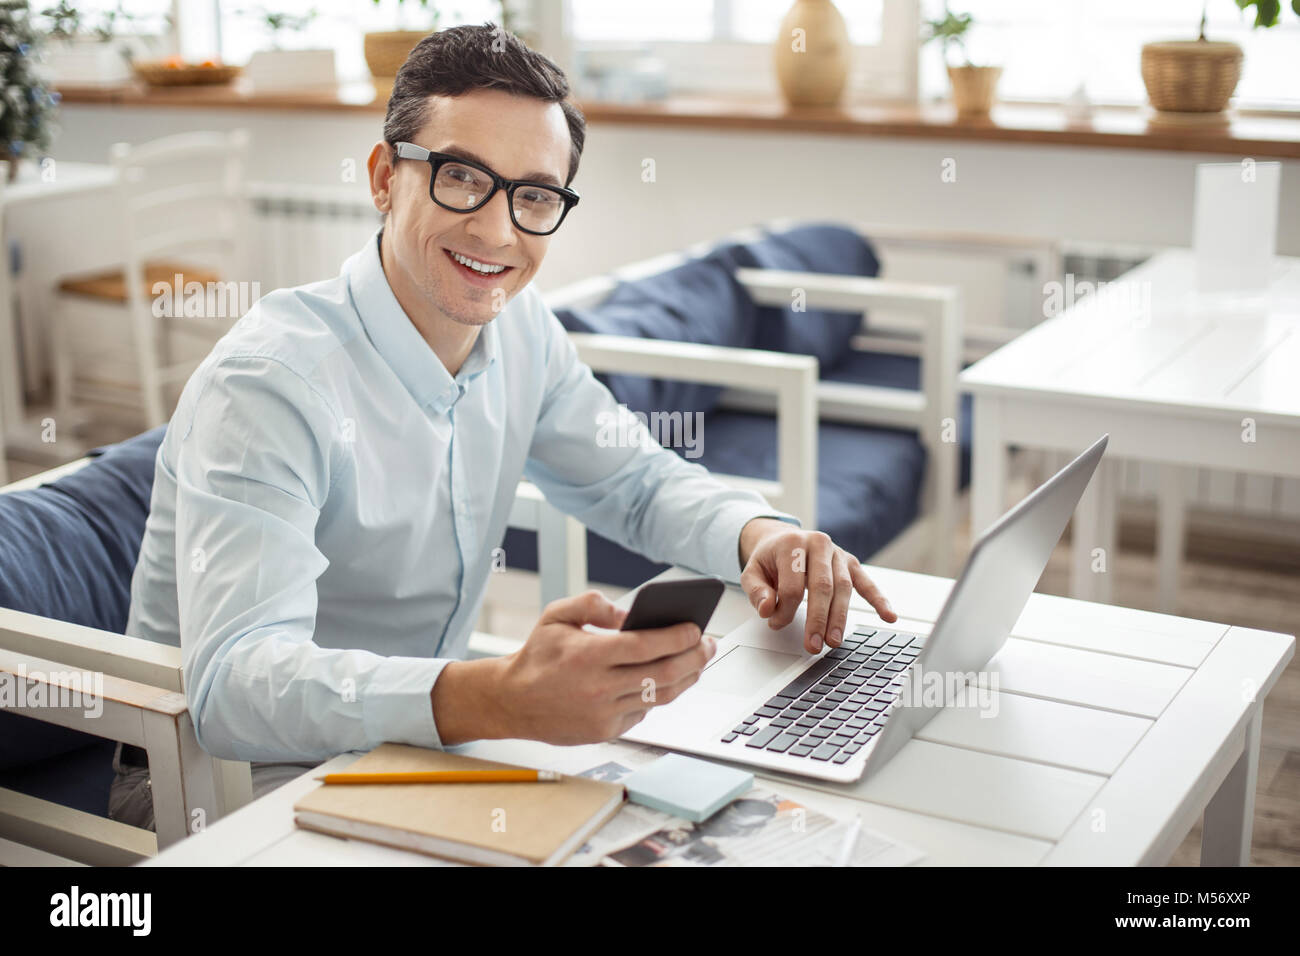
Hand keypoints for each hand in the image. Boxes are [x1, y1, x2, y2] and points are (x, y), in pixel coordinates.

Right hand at [441, 590, 717, 745]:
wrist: (511, 701)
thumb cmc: (537, 656)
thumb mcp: (556, 615)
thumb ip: (592, 604)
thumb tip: (628, 613)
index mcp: (589, 656)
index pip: (647, 645)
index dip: (678, 636)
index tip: (696, 628)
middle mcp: (599, 687)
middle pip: (664, 673)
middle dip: (695, 657)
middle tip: (708, 645)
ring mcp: (604, 713)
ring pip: (661, 697)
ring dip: (687, 678)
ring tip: (697, 662)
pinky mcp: (606, 731)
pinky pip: (644, 712)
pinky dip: (659, 695)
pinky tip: (668, 680)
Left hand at [739, 519, 896, 654]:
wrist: (783, 539)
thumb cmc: (770, 559)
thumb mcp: (752, 571)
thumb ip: (757, 591)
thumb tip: (768, 609)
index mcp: (792, 543)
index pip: (792, 584)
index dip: (784, 609)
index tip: (776, 624)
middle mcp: (818, 544)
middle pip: (822, 586)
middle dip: (818, 619)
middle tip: (814, 645)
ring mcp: (837, 553)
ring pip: (843, 588)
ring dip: (840, 618)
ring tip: (834, 641)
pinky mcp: (850, 563)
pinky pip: (866, 582)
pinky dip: (878, 599)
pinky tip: (888, 615)